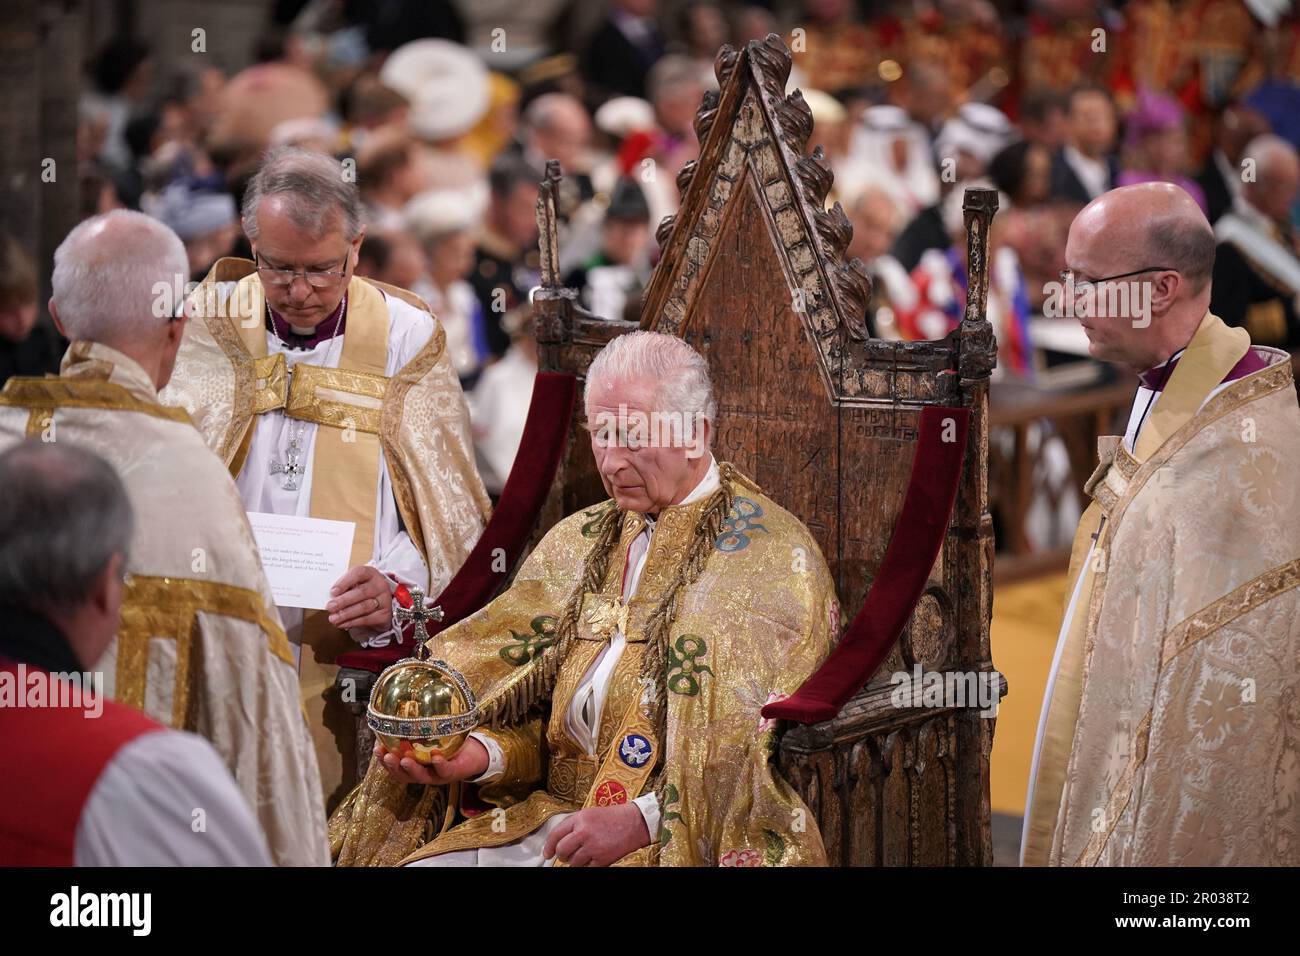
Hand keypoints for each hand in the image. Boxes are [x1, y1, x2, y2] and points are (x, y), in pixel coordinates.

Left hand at [327, 565, 391, 630]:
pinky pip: (366, 619)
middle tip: (330, 607)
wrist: (380, 604)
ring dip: (346, 614)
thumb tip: (330, 597)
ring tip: (333, 618)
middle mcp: (380, 585)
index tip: (333, 592)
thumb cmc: (362, 592)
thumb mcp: (355, 584)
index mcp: (370, 573)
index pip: (359, 573)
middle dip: (343, 601)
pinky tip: (342, 624)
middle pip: (361, 592)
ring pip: (364, 607)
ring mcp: (384, 600)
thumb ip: (344, 587)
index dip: (345, 582)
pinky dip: (352, 622)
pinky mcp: (384, 615)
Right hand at [373, 736, 488, 785]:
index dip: (383, 761)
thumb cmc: (447, 744)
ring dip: (412, 769)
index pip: (395, 766)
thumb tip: (398, 710)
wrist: (472, 754)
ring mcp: (436, 775)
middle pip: (404, 775)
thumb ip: (415, 729)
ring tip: (404, 759)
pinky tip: (435, 757)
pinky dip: (439, 764)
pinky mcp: (452, 773)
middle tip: (386, 756)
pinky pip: (444, 770)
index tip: (376, 748)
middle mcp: (423, 774)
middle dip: (393, 767)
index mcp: (414, 766)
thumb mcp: (429, 736)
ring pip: (421, 776)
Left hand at [543, 803, 650, 866]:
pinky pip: (587, 868)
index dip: (549, 846)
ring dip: (575, 862)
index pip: (556, 834)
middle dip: (562, 856)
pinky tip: (592, 859)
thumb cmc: (614, 817)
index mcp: (580, 818)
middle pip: (562, 850)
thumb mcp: (590, 813)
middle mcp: (584, 832)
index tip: (547, 853)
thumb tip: (559, 839)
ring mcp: (593, 846)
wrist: (635, 822)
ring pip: (573, 863)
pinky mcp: (603, 858)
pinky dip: (588, 866)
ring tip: (583, 855)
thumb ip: (574, 824)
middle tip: (566, 855)